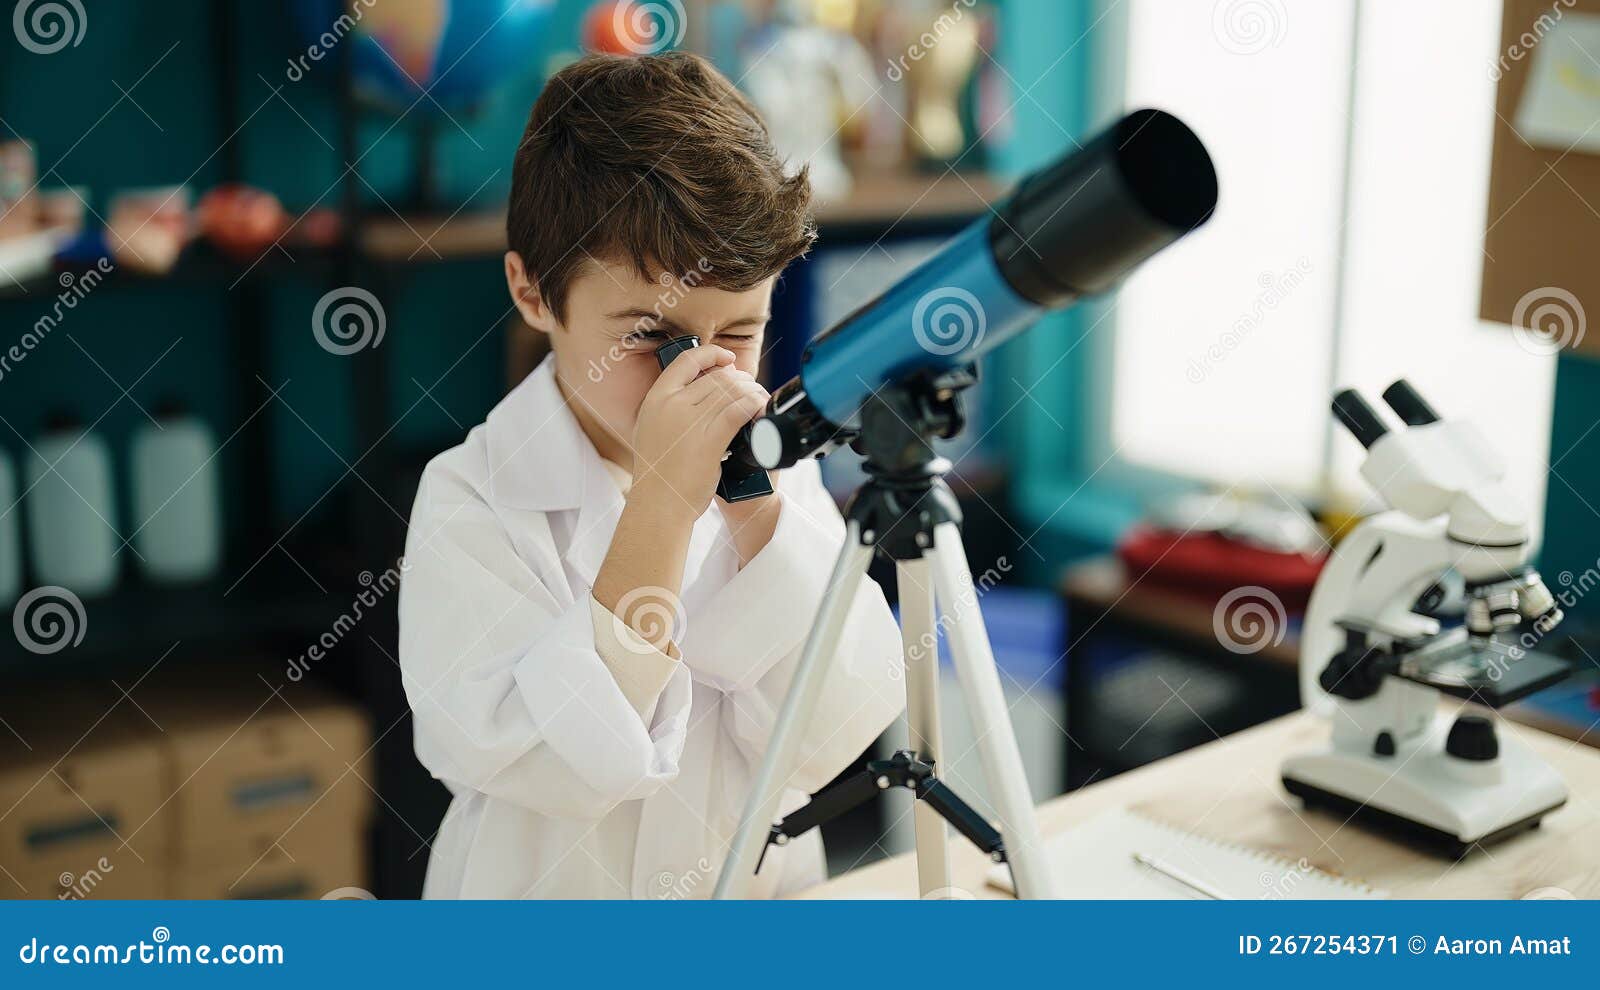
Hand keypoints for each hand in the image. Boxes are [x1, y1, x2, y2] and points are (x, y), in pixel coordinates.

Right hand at [630, 344, 769, 522]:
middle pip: (717, 377)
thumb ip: (671, 406)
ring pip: (732, 392)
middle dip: (741, 380)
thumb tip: (703, 388)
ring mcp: (689, 422)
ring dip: (753, 393)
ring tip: (760, 400)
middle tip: (752, 389)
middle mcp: (671, 405)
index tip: (727, 359)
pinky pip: (738, 411)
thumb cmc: (660, 471)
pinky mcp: (708, 441)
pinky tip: (759, 410)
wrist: (658, 504)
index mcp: (656, 399)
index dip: (712, 354)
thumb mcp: (653, 428)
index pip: (687, 360)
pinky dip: (754, 406)